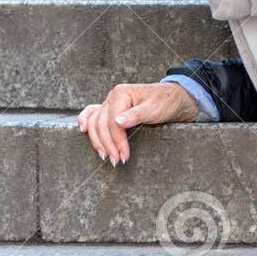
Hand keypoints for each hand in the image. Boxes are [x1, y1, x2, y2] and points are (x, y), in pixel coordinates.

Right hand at [78, 81, 197, 165]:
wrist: (173, 98)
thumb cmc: (165, 102)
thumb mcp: (154, 109)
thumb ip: (136, 115)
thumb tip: (118, 122)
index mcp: (121, 94)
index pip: (112, 122)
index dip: (117, 141)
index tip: (124, 157)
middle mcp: (112, 97)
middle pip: (101, 124)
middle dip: (108, 145)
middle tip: (116, 161)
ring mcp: (109, 102)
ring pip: (95, 122)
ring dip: (98, 141)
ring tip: (106, 156)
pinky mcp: (111, 108)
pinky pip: (93, 113)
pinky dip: (86, 120)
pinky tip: (82, 130)